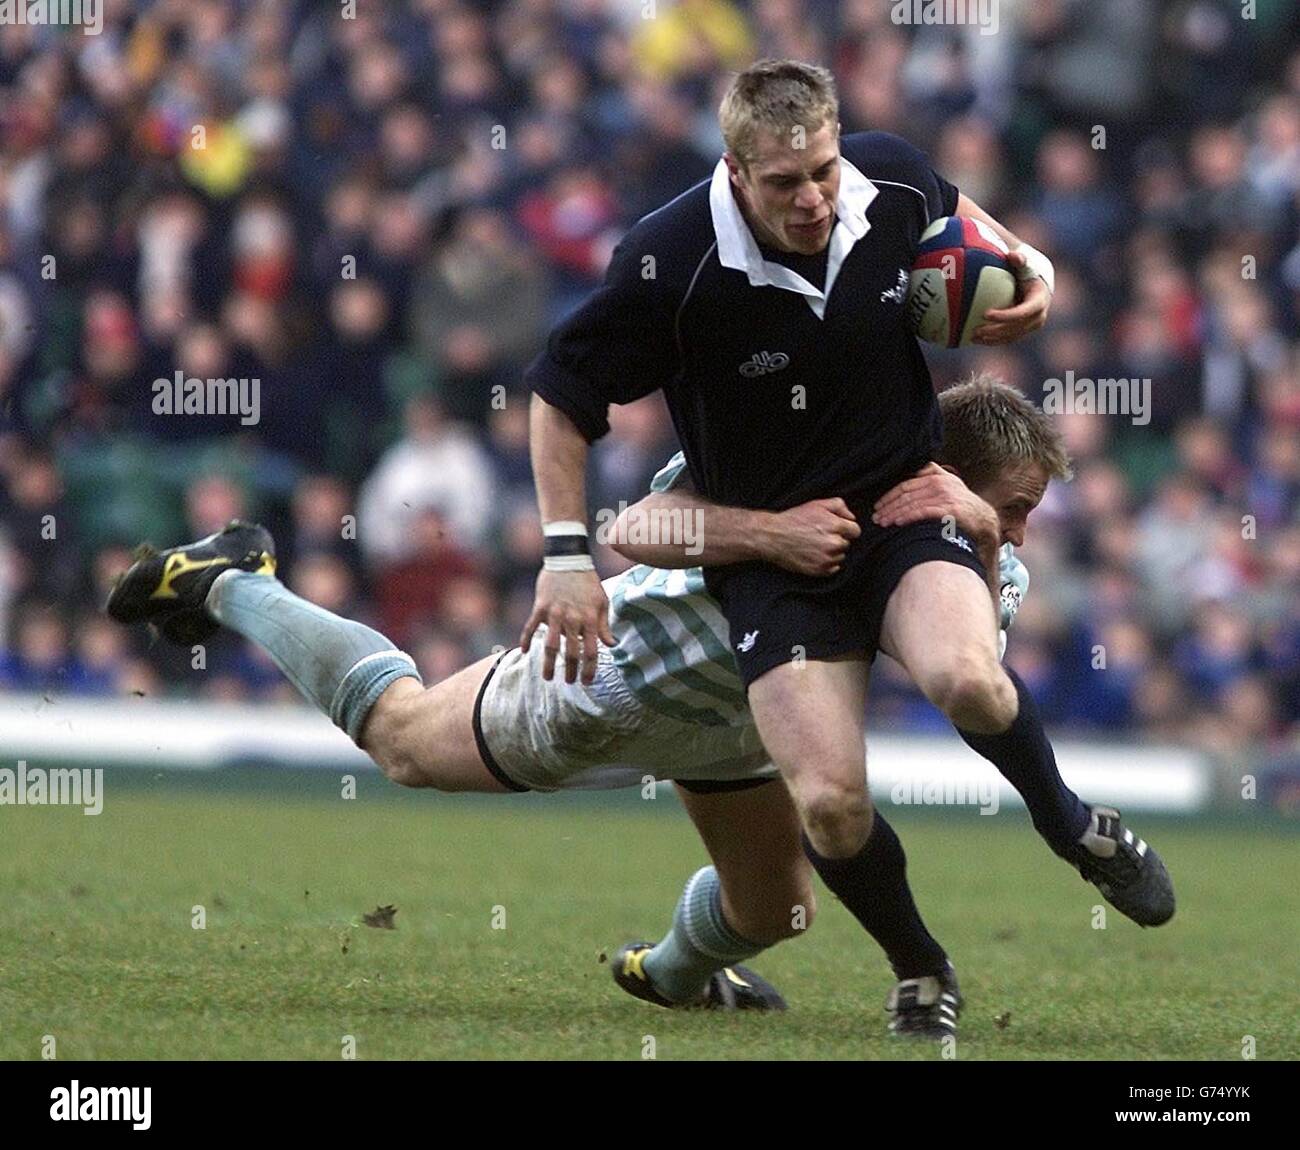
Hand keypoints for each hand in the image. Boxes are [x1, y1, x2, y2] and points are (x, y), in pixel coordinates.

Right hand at [521, 568, 615, 684]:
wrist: (568, 559)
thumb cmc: (588, 582)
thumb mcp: (601, 602)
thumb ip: (604, 626)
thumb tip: (611, 645)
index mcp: (589, 619)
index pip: (591, 650)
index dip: (589, 668)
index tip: (587, 682)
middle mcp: (572, 618)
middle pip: (572, 652)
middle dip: (571, 670)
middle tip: (570, 682)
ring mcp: (555, 613)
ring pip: (551, 645)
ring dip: (549, 663)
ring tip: (548, 678)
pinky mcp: (540, 607)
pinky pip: (531, 627)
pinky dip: (526, 639)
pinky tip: (524, 651)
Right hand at [761, 497, 861, 576]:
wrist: (773, 536)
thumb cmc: (794, 519)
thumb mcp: (817, 504)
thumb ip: (839, 505)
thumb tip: (851, 517)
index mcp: (836, 526)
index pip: (856, 531)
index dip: (846, 528)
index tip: (834, 528)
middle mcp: (834, 544)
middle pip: (847, 544)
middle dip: (838, 539)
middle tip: (821, 536)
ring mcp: (826, 559)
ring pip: (840, 556)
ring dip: (832, 552)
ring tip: (816, 545)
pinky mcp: (819, 571)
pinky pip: (833, 569)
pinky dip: (827, 563)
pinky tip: (814, 555)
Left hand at [871, 463, 998, 545]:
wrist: (984, 520)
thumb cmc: (962, 506)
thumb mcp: (949, 486)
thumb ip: (932, 478)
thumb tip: (913, 478)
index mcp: (936, 476)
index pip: (906, 485)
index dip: (890, 496)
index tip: (878, 506)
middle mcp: (940, 483)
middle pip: (906, 494)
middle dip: (888, 507)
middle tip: (876, 517)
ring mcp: (945, 495)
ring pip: (912, 503)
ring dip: (894, 514)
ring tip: (883, 522)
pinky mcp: (950, 509)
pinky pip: (923, 512)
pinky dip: (908, 517)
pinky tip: (898, 522)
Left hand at [971, 249, 1049, 343]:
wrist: (1038, 284)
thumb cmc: (1027, 272)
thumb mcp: (1026, 265)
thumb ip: (1020, 260)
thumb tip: (1013, 255)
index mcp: (1039, 301)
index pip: (1022, 312)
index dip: (1005, 316)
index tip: (985, 314)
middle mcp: (1038, 317)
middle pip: (1015, 328)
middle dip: (995, 331)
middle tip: (976, 330)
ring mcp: (1032, 327)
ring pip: (1011, 336)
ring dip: (992, 339)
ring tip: (973, 336)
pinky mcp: (1024, 332)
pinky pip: (1007, 339)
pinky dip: (993, 340)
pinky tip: (976, 340)